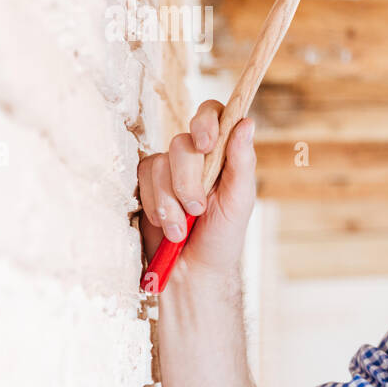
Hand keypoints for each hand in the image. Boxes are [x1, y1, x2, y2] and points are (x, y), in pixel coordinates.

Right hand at [135, 99, 256, 278]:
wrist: (191, 271)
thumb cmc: (222, 236)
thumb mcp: (239, 201)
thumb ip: (242, 162)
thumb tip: (246, 122)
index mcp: (222, 154)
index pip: (213, 115)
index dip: (205, 121)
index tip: (206, 144)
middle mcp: (194, 156)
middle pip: (181, 144)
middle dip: (187, 182)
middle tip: (197, 210)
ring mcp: (167, 169)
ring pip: (158, 164)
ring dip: (170, 202)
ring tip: (182, 229)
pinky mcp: (145, 184)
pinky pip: (141, 179)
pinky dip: (154, 206)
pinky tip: (165, 226)